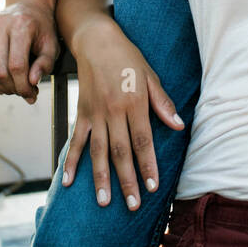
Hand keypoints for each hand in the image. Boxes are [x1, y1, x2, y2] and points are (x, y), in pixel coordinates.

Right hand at [0, 0, 59, 102]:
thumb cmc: (42, 27)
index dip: (23, 86)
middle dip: (12, 89)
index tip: (32, 94)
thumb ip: (45, 64)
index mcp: (20, 24)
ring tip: (14, 88)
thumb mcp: (52, 44)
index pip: (17, 66)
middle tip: (24, 92)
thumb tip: (32, 82)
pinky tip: (0, 85)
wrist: (27, 4)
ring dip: (0, 89)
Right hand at [64, 19, 184, 209]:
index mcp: (134, 103)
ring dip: (101, 178)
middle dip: (127, 180)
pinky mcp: (81, 113)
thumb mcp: (150, 75)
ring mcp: (95, 114)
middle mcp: (113, 111)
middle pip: (121, 151)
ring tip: (104, 202)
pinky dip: (71, 161)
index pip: (142, 141)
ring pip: (98, 151)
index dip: (147, 165)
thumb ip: (163, 103)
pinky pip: (76, 141)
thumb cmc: (128, 58)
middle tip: (132, 205)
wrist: (96, 41)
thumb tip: (179, 125)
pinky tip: (68, 182)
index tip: (152, 187)